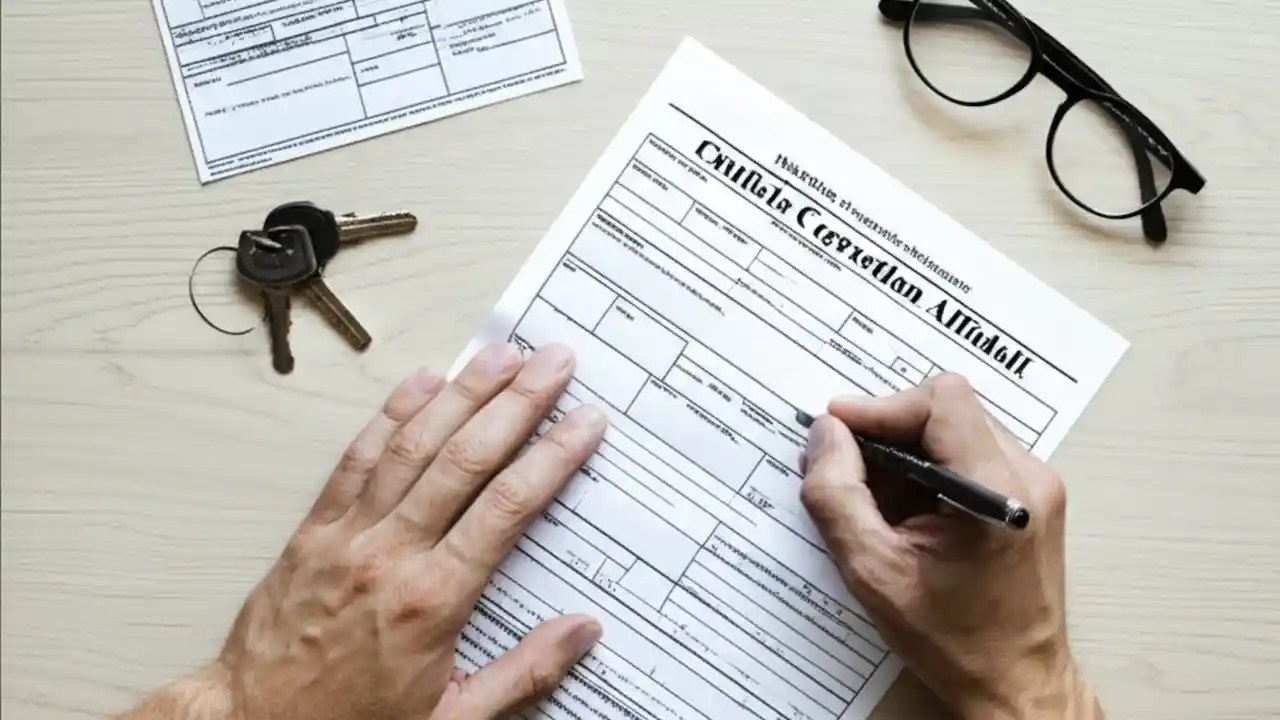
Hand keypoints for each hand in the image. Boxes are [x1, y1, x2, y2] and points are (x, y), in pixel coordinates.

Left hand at [121, 343, 607, 719]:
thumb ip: (523, 674)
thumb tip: (583, 631)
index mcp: (434, 601)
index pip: (507, 508)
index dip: (552, 457)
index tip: (584, 423)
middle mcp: (392, 555)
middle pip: (466, 459)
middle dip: (517, 403)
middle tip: (554, 362)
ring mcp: (349, 535)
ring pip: (413, 447)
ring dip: (461, 394)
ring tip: (499, 356)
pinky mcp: (315, 530)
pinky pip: (356, 459)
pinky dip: (391, 416)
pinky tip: (421, 383)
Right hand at [800, 374, 1102, 719]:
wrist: (1016, 684)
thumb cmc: (953, 641)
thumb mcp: (873, 571)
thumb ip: (838, 495)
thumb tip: (824, 435)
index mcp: (995, 491)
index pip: (941, 401)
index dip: (881, 406)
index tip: (837, 430)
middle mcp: (1027, 477)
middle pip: (947, 410)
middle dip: (889, 430)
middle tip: (846, 466)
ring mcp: (1035, 486)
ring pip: (957, 429)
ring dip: (908, 450)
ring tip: (876, 497)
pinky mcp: (1030, 498)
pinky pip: (971, 455)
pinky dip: (930, 468)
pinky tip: (906, 510)